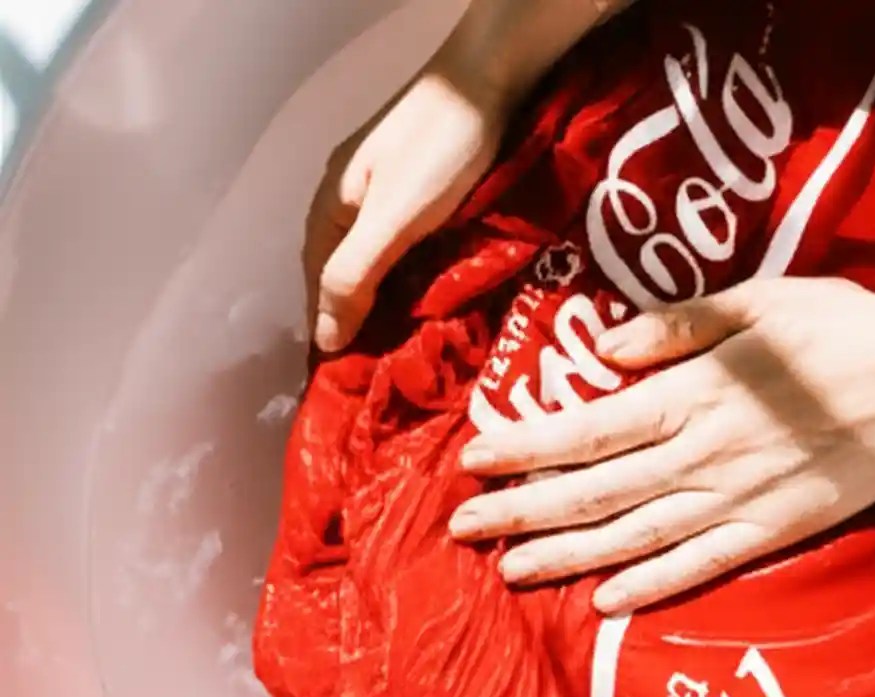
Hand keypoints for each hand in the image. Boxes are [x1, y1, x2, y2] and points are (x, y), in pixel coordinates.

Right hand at [304, 67, 507, 351]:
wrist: (490, 77)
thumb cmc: (439, 152)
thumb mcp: (392, 221)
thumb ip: (353, 276)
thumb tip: (322, 340)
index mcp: (331, 207)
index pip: (317, 285)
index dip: (332, 327)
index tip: (350, 375)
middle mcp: (351, 199)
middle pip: (347, 271)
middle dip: (361, 316)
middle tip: (387, 367)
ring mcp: (387, 188)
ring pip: (380, 256)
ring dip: (391, 295)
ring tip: (412, 340)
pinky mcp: (424, 184)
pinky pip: (409, 240)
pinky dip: (416, 270)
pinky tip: (435, 290)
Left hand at [449, 277, 874, 613]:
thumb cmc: (836, 328)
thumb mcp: (752, 301)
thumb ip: (675, 328)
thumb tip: (607, 350)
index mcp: (689, 395)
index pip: (586, 431)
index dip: (524, 449)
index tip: (473, 463)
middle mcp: (700, 455)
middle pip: (594, 491)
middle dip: (522, 510)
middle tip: (463, 527)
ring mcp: (736, 499)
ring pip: (634, 536)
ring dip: (568, 555)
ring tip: (512, 569)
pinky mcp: (773, 530)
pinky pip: (701, 565)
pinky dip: (651, 586)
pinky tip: (607, 602)